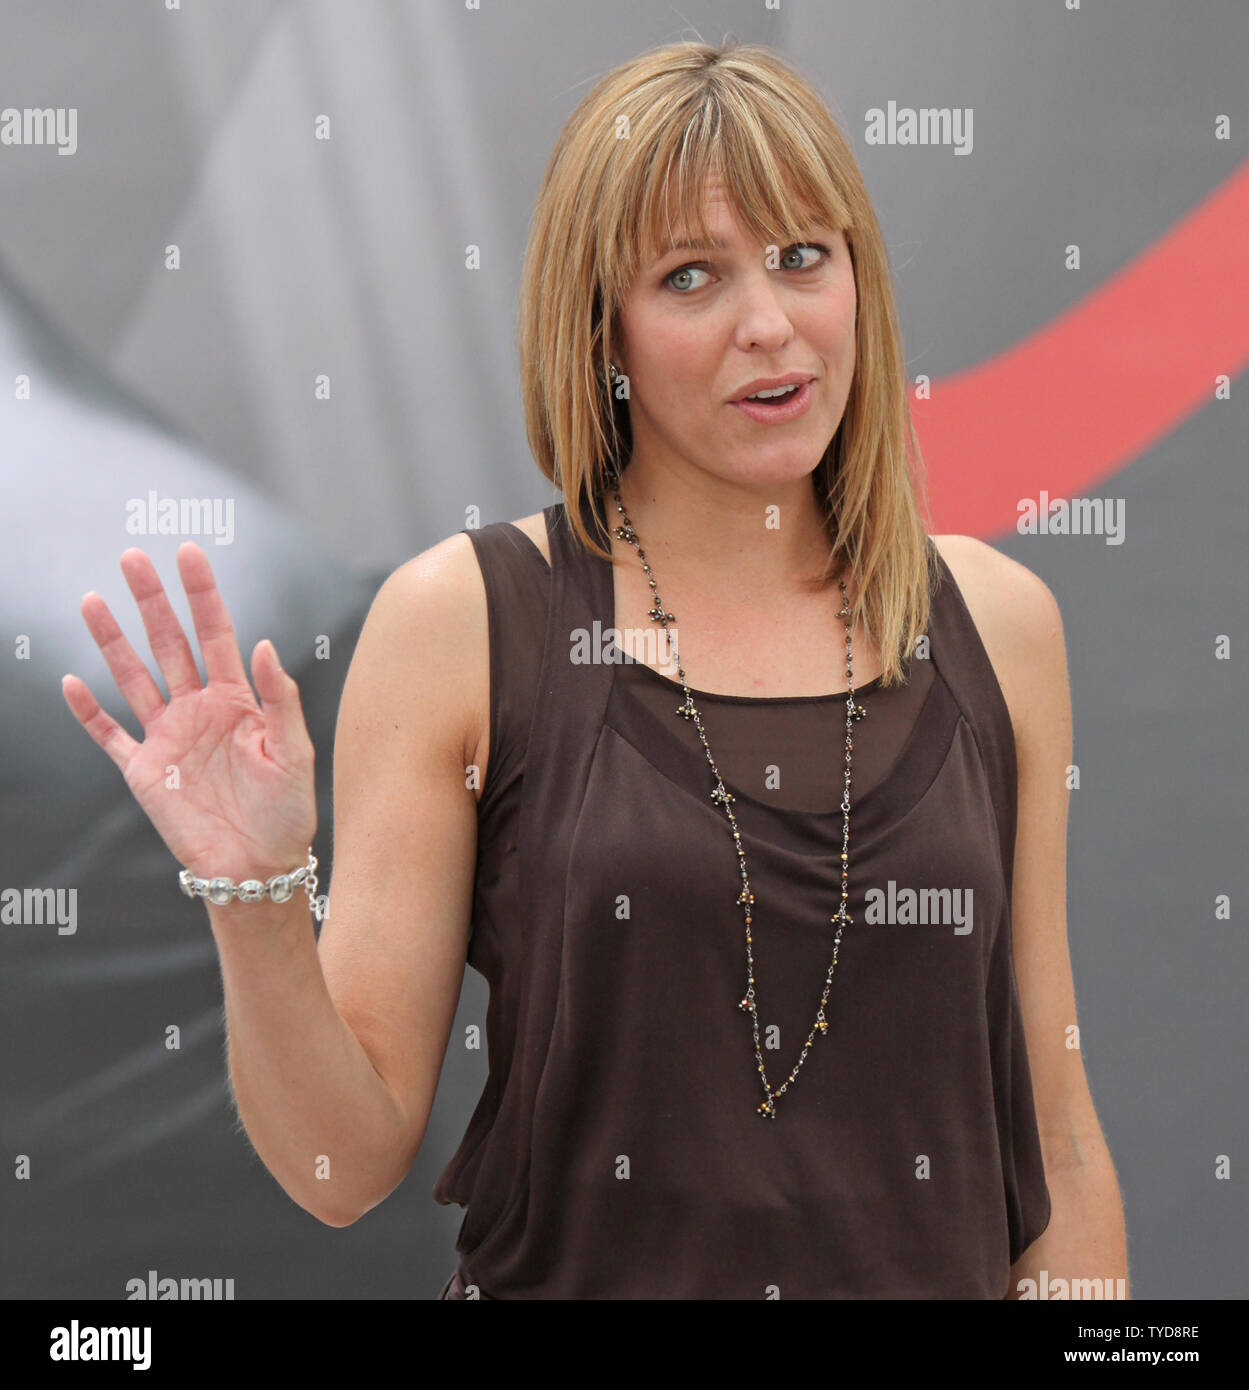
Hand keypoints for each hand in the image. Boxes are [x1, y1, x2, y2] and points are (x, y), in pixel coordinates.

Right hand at [62, 542, 316, 885]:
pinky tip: (72, 682)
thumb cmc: (287, 812)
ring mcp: (168, 737)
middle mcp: (199, 709)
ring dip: (113, 641)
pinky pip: (109, 735)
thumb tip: (264, 644)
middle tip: (132, 557)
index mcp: (238, 699)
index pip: (217, 633)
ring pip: (133, 677)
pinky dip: (88, 711)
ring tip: (93, 599)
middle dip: (152, 601)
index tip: (188, 553)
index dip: (202, 594)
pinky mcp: (144, 771)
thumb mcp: (295, 753)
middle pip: (169, 643)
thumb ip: (280, 700)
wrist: (258, 867)